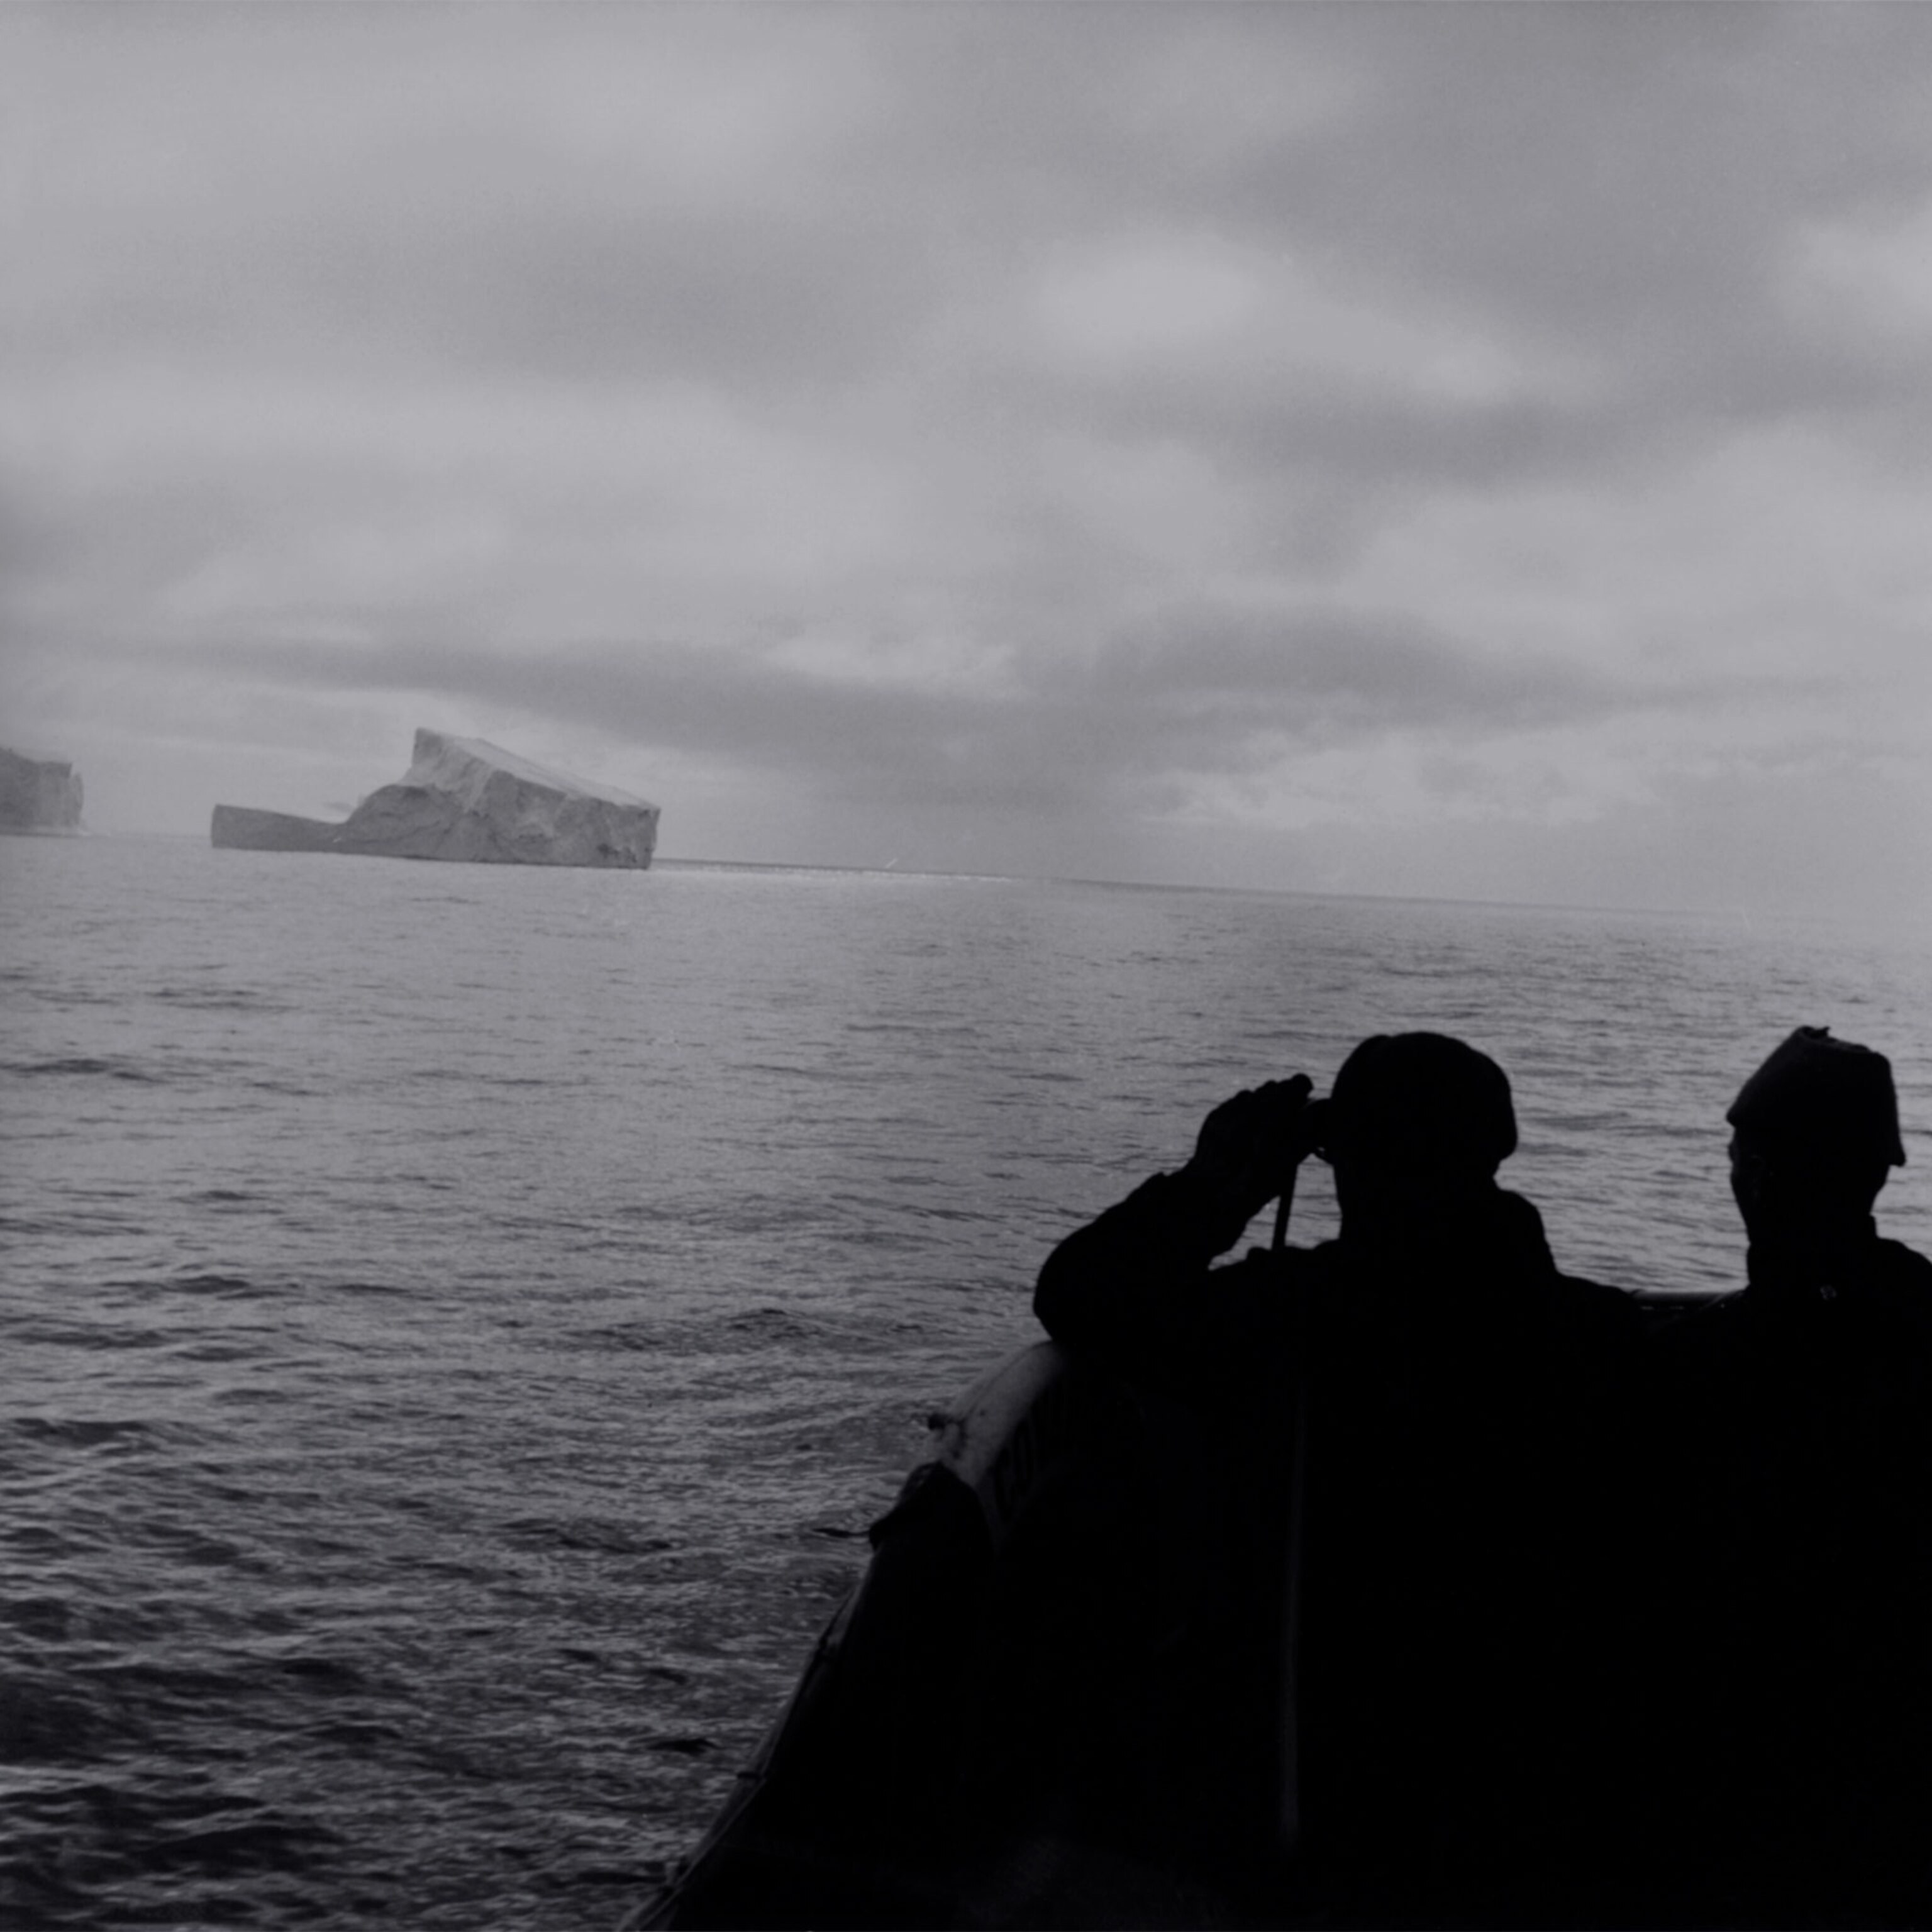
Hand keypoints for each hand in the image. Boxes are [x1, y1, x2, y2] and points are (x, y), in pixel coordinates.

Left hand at [1187, 1075, 1317, 1226]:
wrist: (1211, 1193)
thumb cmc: (1255, 1184)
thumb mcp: (1288, 1164)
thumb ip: (1305, 1135)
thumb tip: (1317, 1115)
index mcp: (1273, 1117)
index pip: (1296, 1083)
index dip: (1303, 1091)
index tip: (1304, 1099)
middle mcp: (1250, 1108)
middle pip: (1275, 1087)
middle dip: (1283, 1099)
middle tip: (1285, 1118)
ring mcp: (1230, 1110)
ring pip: (1254, 1094)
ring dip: (1262, 1104)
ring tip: (1263, 1128)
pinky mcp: (1215, 1115)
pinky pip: (1235, 1104)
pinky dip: (1243, 1112)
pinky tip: (1244, 1132)